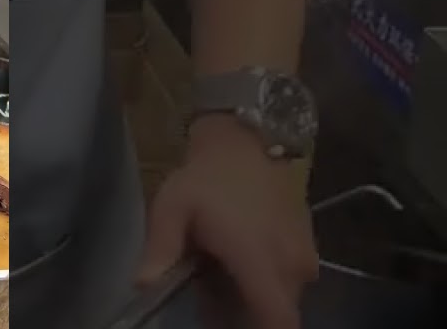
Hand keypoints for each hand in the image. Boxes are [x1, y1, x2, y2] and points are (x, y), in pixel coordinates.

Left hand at [138, 116, 317, 328]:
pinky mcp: (308, 248)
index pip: (277, 321)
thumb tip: (143, 285)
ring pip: (282, 298)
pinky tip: (236, 258)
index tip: (227, 326)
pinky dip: (264, 280)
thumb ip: (161, 250)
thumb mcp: (171, 209)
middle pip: (274, 314)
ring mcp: (304, 256)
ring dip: (253, 296)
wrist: (245, 141)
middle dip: (244, 315)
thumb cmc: (205, 178)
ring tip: (217, 269)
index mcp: (258, 259)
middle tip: (207, 291)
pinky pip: (289, 280)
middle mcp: (290, 264)